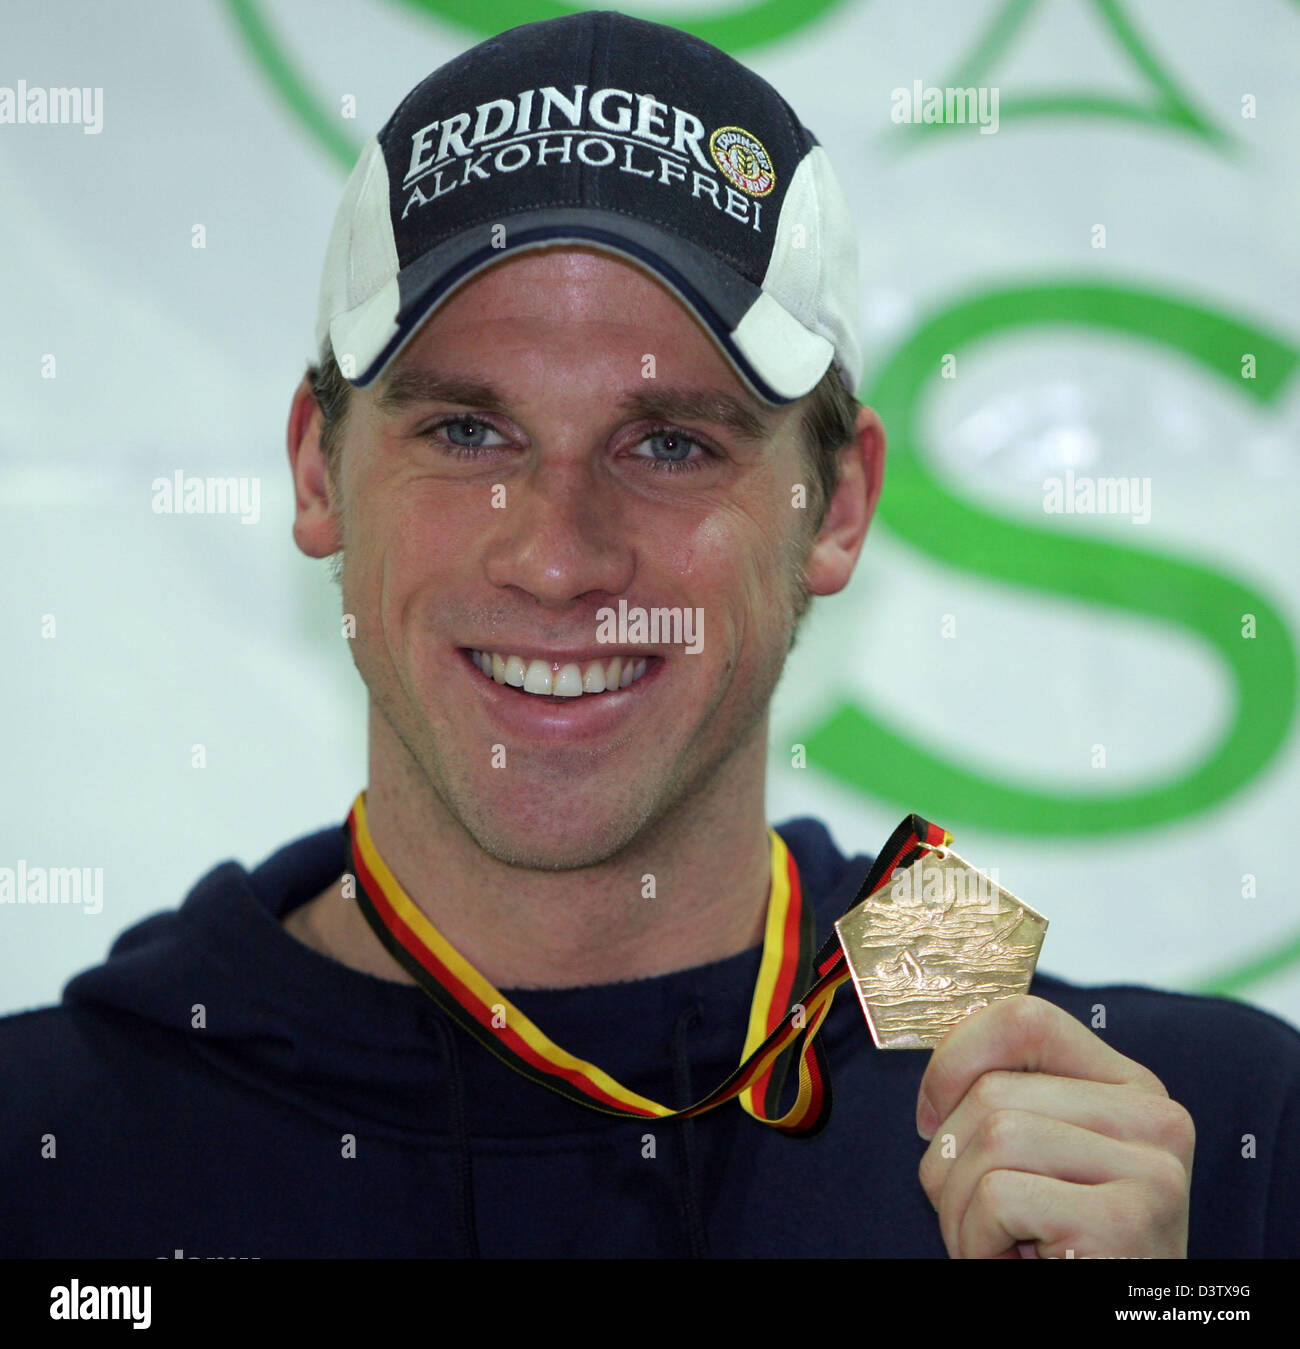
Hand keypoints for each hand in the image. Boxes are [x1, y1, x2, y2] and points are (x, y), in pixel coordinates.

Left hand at [916, 995, 1193, 1258]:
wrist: (1112, 1324)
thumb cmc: (1057, 1246)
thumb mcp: (1041, 1156)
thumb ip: (1011, 1097)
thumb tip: (940, 1068)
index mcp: (1131, 1087)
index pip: (1024, 1019)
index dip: (955, 1058)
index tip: (930, 1117)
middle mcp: (1156, 1119)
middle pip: (993, 1091)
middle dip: (950, 1160)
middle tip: (974, 1217)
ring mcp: (1150, 1170)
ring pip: (992, 1139)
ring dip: (960, 1208)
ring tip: (995, 1244)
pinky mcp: (1125, 1221)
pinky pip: (998, 1197)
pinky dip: (975, 1242)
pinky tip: (1011, 1264)